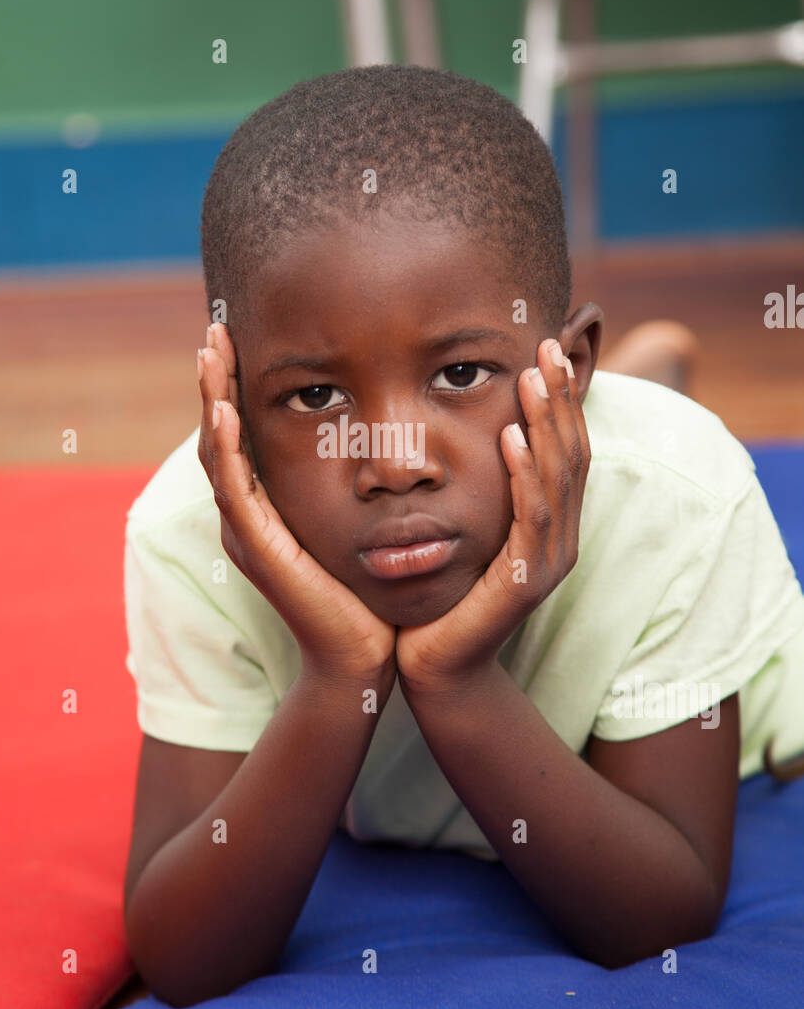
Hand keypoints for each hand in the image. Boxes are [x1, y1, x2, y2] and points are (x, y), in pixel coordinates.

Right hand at [197, 323, 396, 687]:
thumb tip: (380, 441)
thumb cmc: (366, 596)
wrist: (361, 660)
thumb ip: (355, 487)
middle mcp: (247, 516)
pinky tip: (224, 410)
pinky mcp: (257, 550)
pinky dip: (226, 447)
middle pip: (220, 435)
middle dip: (216, 381)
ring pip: (217, 453)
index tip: (240, 340)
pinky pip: (234, 489)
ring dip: (211, 400)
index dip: (237, 387)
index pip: (243, 435)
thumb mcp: (357, 526)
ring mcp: (246, 533)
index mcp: (267, 508)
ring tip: (210, 353)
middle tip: (215, 331)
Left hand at [396, 337, 590, 695]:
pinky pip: (531, 518)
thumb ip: (476, 486)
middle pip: (572, 452)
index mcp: (549, 522)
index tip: (543, 348)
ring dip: (548, 423)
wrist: (435, 664)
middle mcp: (560, 537)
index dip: (560, 398)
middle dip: (561, 396)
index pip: (565, 447)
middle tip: (548, 345)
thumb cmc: (444, 593)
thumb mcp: (465, 528)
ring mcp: (549, 560)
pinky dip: (525, 474)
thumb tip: (464, 430)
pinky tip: (512, 438)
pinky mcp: (527, 580)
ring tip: (533, 378)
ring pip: (559, 478)